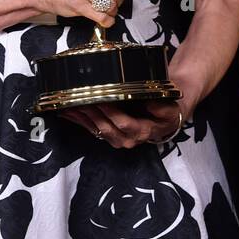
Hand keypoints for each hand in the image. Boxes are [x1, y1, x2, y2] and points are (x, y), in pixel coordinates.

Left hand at [59, 98, 186, 148]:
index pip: (123, 122)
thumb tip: (150, 101)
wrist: (165, 121)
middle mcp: (127, 140)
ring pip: (96, 130)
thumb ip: (161, 107)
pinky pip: (93, 130)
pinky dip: (80, 121)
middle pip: (105, 126)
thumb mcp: (170, 109)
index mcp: (142, 132)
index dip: (110, 111)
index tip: (100, 98)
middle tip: (78, 100)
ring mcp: (117, 140)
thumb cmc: (166, 112)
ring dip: (81, 118)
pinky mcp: (110, 137)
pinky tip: (68, 114)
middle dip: (91, 113)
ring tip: (68, 106)